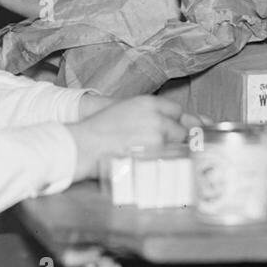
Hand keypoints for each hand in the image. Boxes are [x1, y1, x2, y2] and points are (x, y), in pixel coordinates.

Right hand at [68, 96, 186, 180]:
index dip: (177, 122)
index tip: (177, 130)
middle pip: (180, 129)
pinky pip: (170, 159)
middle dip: (175, 139)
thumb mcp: (127, 110)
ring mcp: (157, 136)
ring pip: (178, 146)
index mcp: (149, 102)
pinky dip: (165, 162)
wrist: (86, 144)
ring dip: (170, 152)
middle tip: (163, 147)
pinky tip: (153, 163)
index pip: (177, 110)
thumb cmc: (101, 129)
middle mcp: (156, 116)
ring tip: (153, 155)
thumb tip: (175, 123)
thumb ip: (150, 113)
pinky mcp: (154, 154)